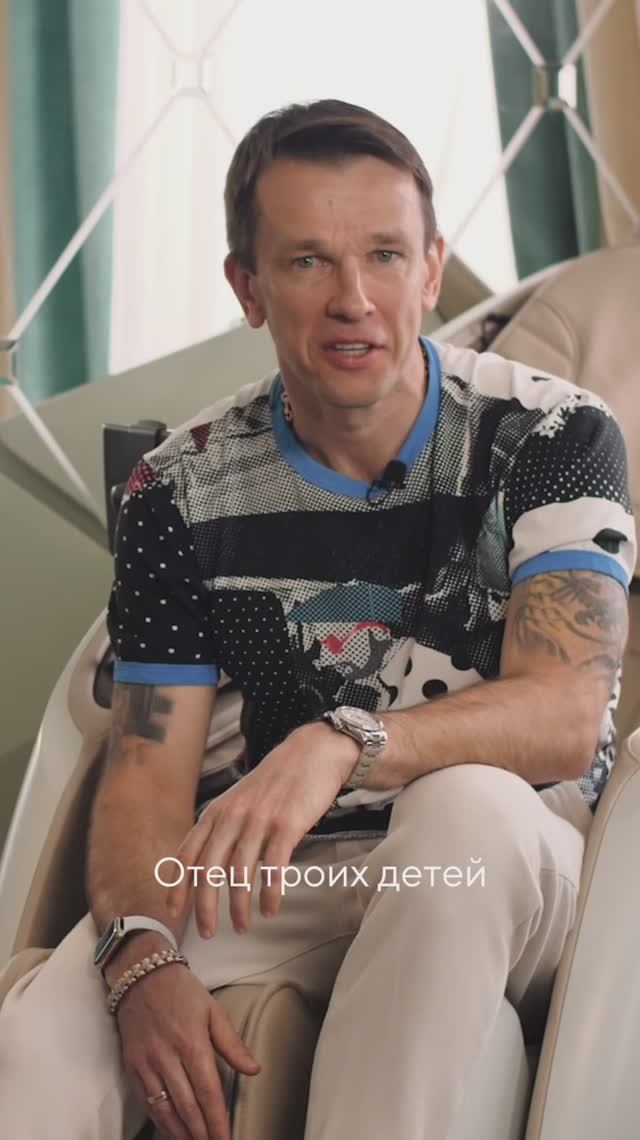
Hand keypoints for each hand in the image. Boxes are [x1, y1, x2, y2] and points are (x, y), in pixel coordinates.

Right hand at [117, 961, 259, 1139]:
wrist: (141, 974)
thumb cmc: (181, 991)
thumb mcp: (213, 1010)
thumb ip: (232, 1044)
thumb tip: (254, 1069)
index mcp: (192, 1043)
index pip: (208, 1092)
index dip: (218, 1121)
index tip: (226, 1139)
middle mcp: (168, 1057)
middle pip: (187, 1107)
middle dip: (202, 1133)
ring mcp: (147, 1064)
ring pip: (165, 1110)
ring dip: (181, 1133)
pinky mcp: (132, 1066)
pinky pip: (146, 1102)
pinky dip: (160, 1121)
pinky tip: (172, 1130)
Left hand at [169, 722, 357, 936]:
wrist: (312, 753)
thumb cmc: (276, 781)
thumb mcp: (239, 799)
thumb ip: (223, 829)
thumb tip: (211, 868)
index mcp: (217, 811)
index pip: (188, 853)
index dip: (178, 885)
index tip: (174, 912)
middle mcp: (232, 816)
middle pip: (208, 869)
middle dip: (205, 906)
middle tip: (207, 932)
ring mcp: (259, 820)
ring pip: (240, 873)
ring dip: (238, 906)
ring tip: (241, 926)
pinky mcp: (287, 824)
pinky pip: (273, 866)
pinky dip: (270, 893)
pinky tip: (270, 909)